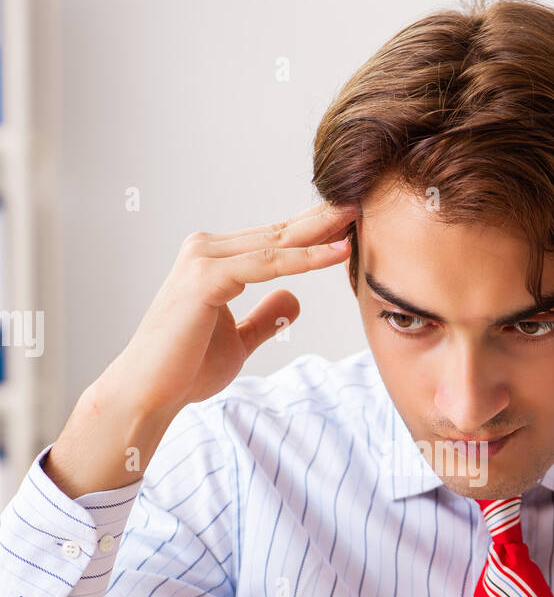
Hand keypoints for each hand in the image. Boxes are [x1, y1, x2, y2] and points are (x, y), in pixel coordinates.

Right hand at [101, 201, 358, 417]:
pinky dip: (304, 259)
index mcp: (214, 261)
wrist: (148, 394)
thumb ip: (263, 318)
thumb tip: (293, 299)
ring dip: (320, 231)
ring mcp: (203, 261)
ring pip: (275, 243)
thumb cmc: (185, 370)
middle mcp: (206, 251)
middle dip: (322, 219)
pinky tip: (336, 251)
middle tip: (363, 202)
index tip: (351, 221)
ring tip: (357, 216)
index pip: (274, 241)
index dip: (314, 231)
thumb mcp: (238, 342)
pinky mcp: (205, 279)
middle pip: (277, 233)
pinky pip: (266, 265)